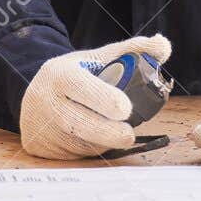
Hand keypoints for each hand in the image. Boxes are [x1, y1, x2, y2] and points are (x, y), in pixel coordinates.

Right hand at [19, 35, 171, 159]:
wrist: (36, 97)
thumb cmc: (77, 76)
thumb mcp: (99, 59)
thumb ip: (134, 51)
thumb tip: (163, 46)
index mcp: (61, 74)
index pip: (81, 87)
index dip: (104, 99)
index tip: (126, 109)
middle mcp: (47, 101)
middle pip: (78, 122)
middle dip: (108, 132)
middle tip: (129, 135)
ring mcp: (41, 126)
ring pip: (78, 143)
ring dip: (102, 143)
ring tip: (118, 136)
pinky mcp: (40, 147)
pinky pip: (71, 154)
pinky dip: (88, 151)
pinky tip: (95, 141)